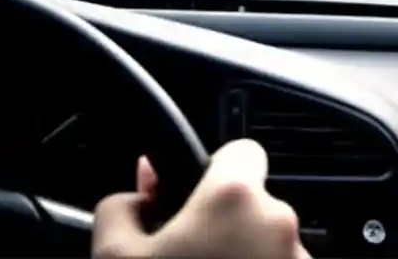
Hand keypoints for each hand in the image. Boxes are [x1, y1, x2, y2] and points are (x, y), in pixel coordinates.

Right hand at [93, 138, 309, 258]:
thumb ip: (118, 209)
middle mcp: (282, 223)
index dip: (211, 170)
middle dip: (221, 220)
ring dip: (242, 250)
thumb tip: (132, 201)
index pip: (241, 150)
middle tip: (184, 250)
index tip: (190, 198)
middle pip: (251, 201)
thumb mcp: (115, 257)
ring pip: (268, 240)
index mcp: (236, 198)